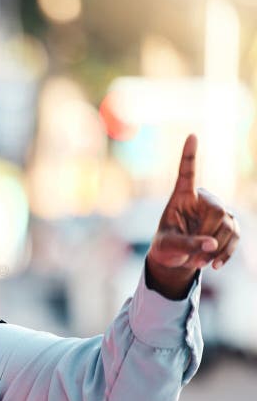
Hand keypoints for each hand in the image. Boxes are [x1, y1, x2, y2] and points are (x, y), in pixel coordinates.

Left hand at [146, 134, 239, 298]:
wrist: (176, 259)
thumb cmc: (165, 247)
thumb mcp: (167, 247)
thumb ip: (186, 244)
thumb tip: (211, 244)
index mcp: (181, 197)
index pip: (186, 172)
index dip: (189, 155)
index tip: (191, 135)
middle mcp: (201, 200)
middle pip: (217, 209)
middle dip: (208, 233)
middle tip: (194, 254)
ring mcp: (218, 211)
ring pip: (229, 225)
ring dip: (216, 247)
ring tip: (199, 262)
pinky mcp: (229, 225)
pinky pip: (236, 236)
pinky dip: (227, 252)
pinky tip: (215, 265)